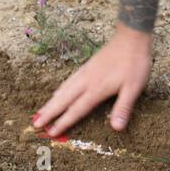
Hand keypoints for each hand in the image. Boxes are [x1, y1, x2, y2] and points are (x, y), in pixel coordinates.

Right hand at [32, 24, 152, 135]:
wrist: (131, 37)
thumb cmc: (134, 63)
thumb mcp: (134, 87)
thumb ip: (123, 107)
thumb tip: (116, 129)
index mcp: (96, 89)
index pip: (76, 109)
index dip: (63, 122)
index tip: (51, 133)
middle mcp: (86, 81)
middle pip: (63, 99)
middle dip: (49, 113)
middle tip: (34, 124)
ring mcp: (85, 72)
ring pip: (63, 89)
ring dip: (51, 102)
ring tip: (40, 112)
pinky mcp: (86, 66)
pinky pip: (68, 81)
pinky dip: (58, 90)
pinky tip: (57, 93)